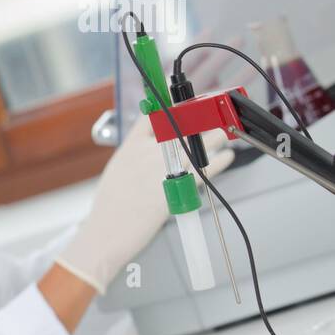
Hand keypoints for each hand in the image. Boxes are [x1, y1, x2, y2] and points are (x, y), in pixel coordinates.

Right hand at [55, 115, 235, 292]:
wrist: (108, 231)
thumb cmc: (110, 207)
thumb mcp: (117, 171)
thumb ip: (134, 154)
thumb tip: (149, 146)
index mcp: (129, 147)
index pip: (154, 116)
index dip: (174, 106)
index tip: (189, 103)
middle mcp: (146, 153)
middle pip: (180, 125)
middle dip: (200, 118)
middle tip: (213, 114)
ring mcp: (161, 168)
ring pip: (196, 144)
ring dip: (214, 137)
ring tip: (223, 133)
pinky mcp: (175, 186)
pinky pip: (203, 169)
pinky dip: (219, 162)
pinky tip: (227, 157)